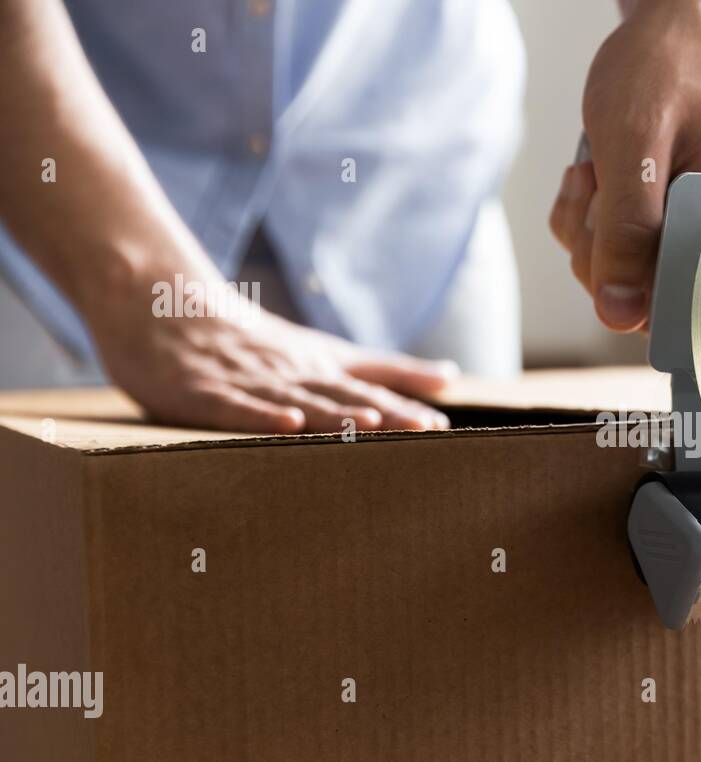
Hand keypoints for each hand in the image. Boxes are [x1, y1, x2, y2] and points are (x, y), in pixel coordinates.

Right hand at [91, 298, 457, 433]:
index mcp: (321, 366)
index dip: (405, 408)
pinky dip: (260, 415)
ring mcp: (249, 381)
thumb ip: (386, 368)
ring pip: (296, 399)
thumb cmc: (254, 339)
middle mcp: (291, 373)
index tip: (443, 427)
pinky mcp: (205, 391)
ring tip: (369, 423)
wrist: (163, 306)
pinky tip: (285, 423)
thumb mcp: (327, 350)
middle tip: (422, 431)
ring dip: (332, 412)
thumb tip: (451, 377)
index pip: (370, 388)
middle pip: (342, 394)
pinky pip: (234, 407)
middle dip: (383, 414)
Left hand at [549, 0, 700, 331]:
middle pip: (649, 297)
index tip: (608, 232)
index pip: (688, 303)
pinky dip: (590, 220)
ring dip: (590, 230)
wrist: (677, 25)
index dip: (634, 287)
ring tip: (598, 172)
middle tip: (598, 187)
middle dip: (601, 250)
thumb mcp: (634, 143)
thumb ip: (626, 229)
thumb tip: (617, 313)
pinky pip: (616, 251)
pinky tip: (598, 177)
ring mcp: (697, 231)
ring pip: (624, 276)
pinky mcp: (670, 224)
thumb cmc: (670, 65)